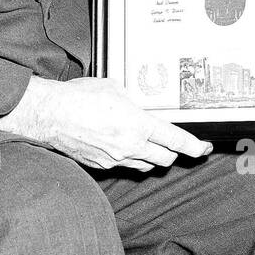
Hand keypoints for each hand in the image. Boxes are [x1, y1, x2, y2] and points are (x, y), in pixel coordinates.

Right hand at [0, 76, 210, 171]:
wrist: (51, 115)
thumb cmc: (79, 97)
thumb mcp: (113, 88)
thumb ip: (130, 100)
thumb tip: (134, 103)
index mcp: (138, 124)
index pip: (175, 140)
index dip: (194, 147)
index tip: (203, 148)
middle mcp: (130, 146)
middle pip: (165, 158)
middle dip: (172, 152)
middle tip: (173, 145)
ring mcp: (116, 159)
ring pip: (145, 165)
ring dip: (150, 157)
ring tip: (144, 145)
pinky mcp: (101, 165)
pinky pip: (123, 165)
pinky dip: (127, 158)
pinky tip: (118, 146)